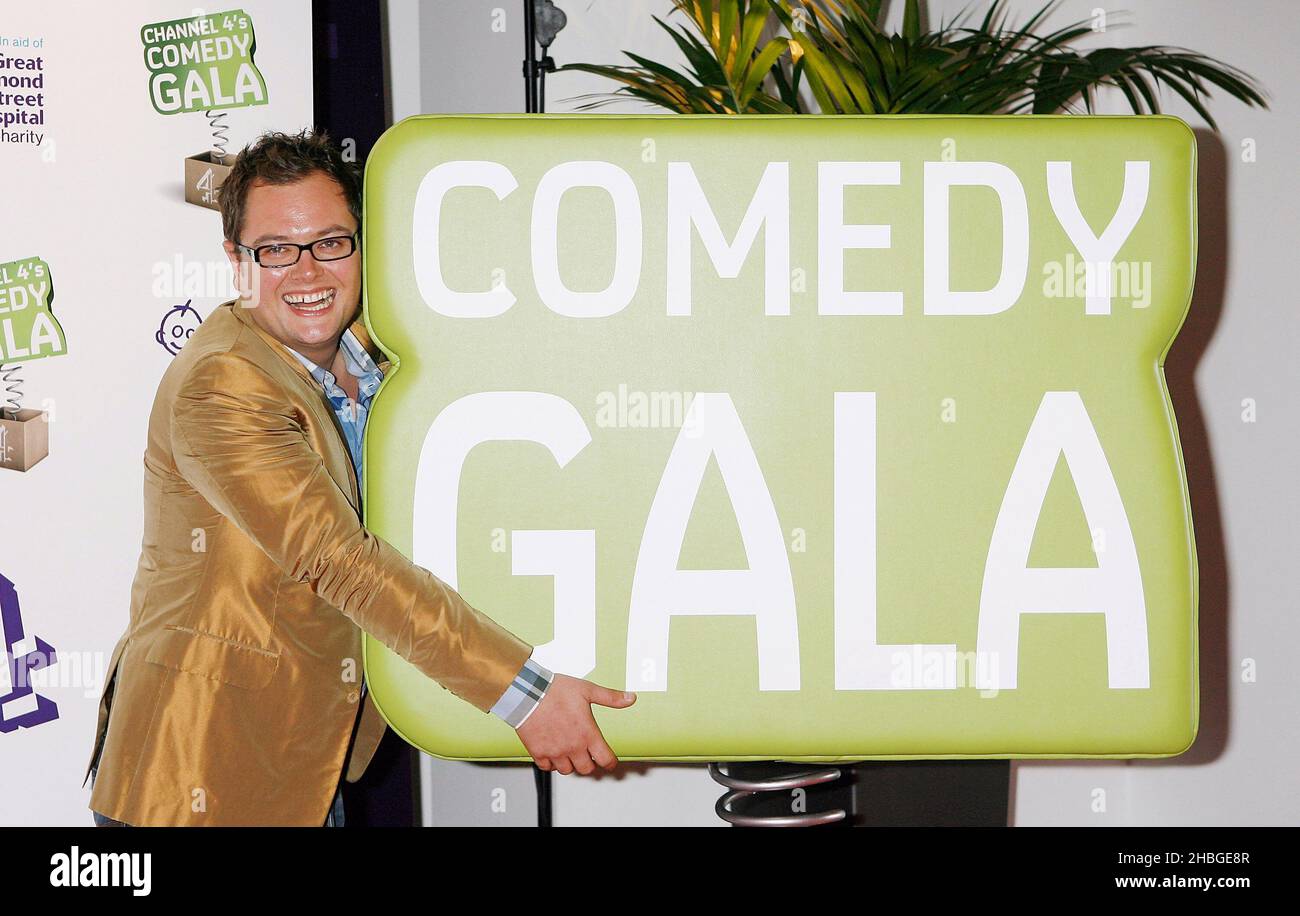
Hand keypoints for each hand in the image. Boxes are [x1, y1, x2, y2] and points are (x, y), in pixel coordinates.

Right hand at [515, 674, 635, 774]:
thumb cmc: (555, 691)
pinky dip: (551, 763)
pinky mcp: (539, 752)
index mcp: (587, 733)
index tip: (609, 761)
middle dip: (589, 763)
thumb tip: (630, 698)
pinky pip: (547, 767)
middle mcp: (572, 746)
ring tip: (569, 752)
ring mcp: (555, 751)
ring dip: (570, 763)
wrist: (527, 693)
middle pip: (586, 769)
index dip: (610, 763)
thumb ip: (610, 697)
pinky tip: (553, 752)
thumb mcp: (587, 690)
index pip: (605, 759)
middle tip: (587, 755)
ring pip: (567, 770)